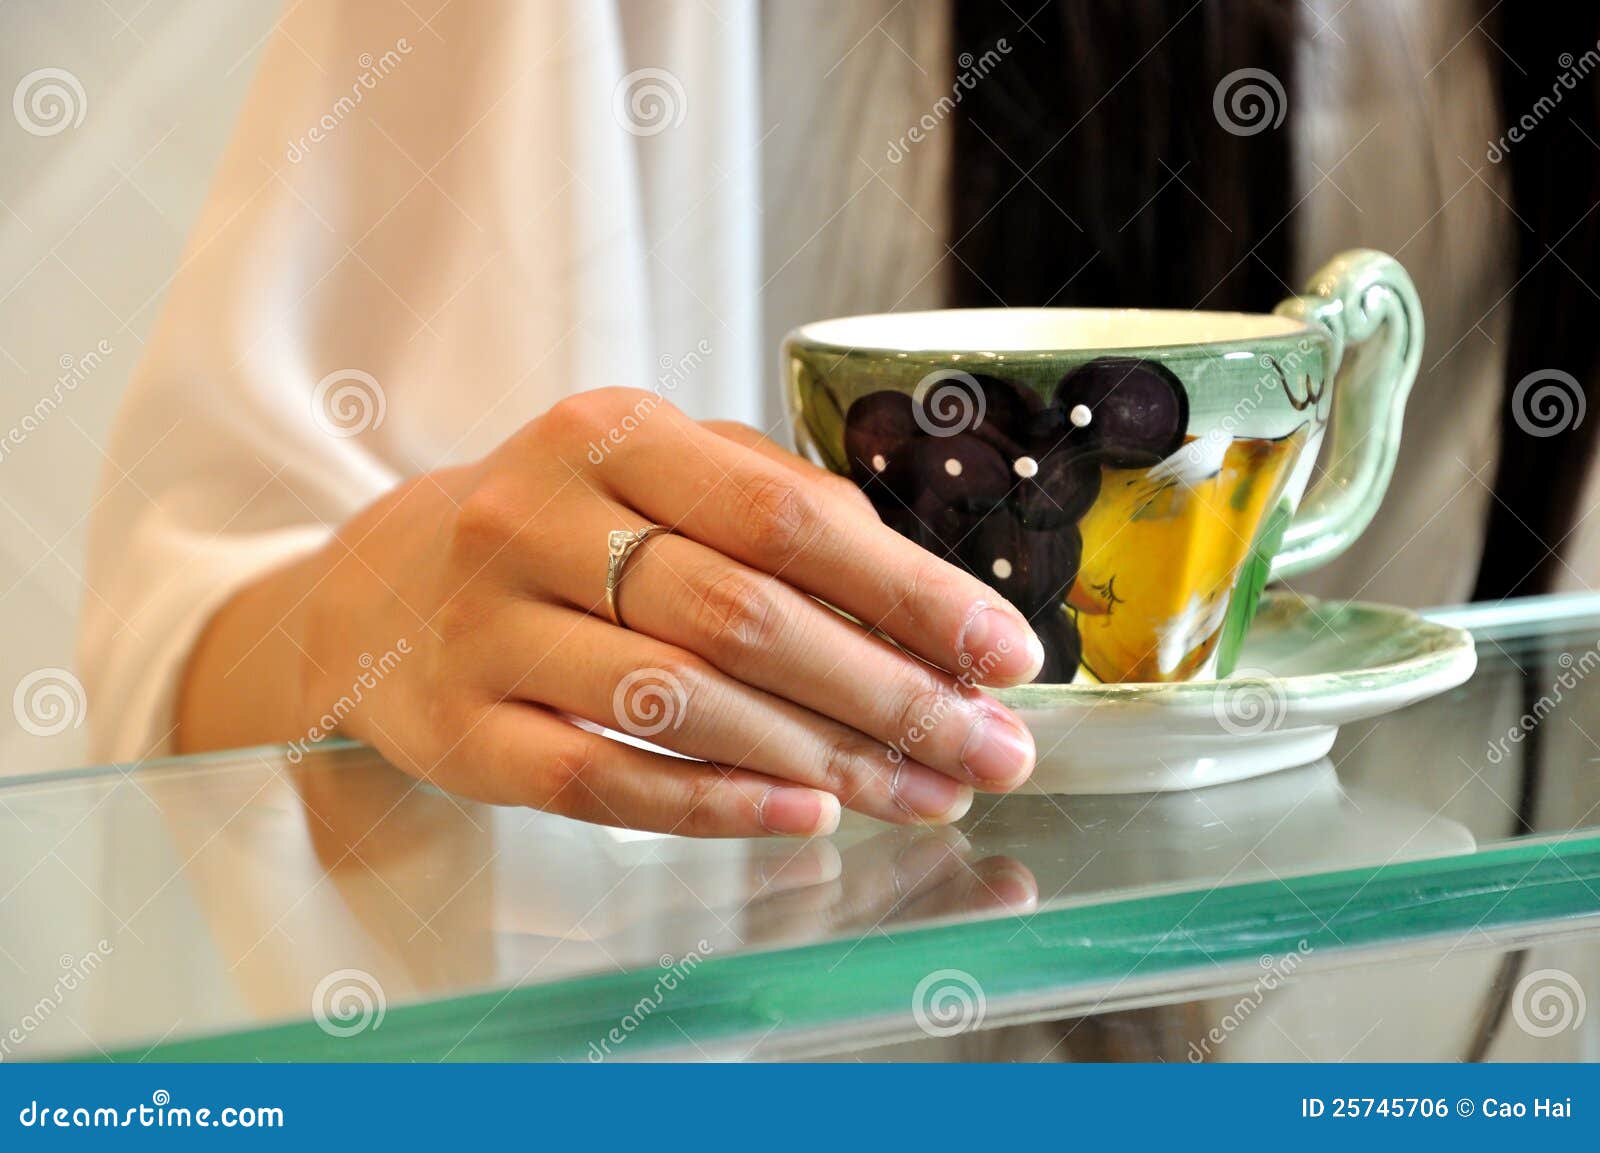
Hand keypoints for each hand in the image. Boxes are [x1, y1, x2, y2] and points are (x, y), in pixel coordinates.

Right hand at [291, 389, 1044, 835]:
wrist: (388, 588)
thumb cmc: (567, 528)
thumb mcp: (661, 476)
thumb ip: (785, 513)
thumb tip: (929, 610)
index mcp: (610, 435)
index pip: (788, 518)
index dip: (912, 591)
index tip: (1007, 654)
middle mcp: (537, 519)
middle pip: (746, 617)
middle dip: (891, 695)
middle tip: (991, 751)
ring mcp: (488, 629)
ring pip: (680, 704)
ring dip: (823, 758)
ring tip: (923, 794)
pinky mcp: (461, 731)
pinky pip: (600, 779)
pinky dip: (714, 803)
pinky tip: (805, 812)